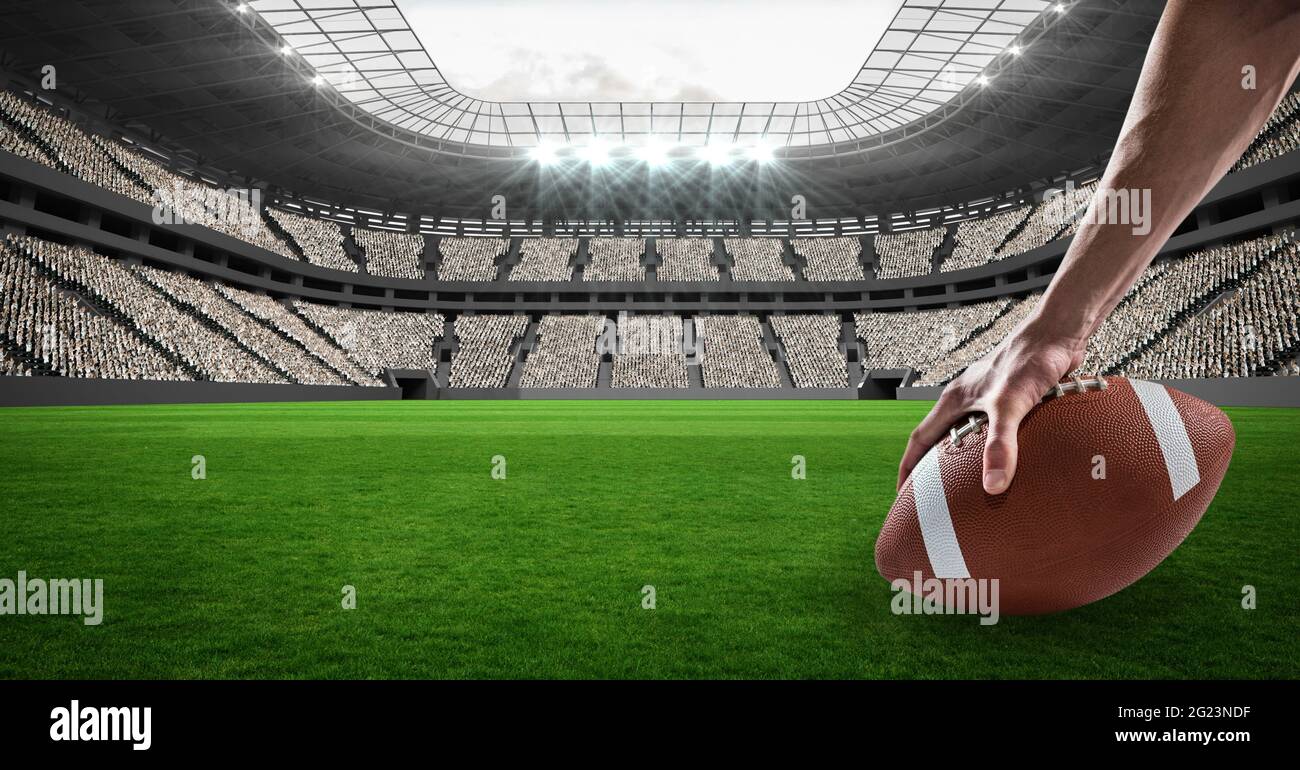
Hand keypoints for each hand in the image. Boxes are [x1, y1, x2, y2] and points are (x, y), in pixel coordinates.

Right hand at [897, 314, 1086, 494]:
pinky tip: (1015, 460)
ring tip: (971, 482)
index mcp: (954, 399)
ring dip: (966, 456)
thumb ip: (1001, 445)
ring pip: (969, 432)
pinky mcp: (1013, 396)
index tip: (904, 491)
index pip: (920, 438)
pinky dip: (998, 447)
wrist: (1058, 333)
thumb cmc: (1029, 359)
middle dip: (933, 465)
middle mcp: (967, 398)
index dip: (910, 466)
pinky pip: (998, 429)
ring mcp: (989, 396)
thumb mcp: (1011, 405)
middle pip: (940, 436)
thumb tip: (993, 486)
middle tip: (933, 494)